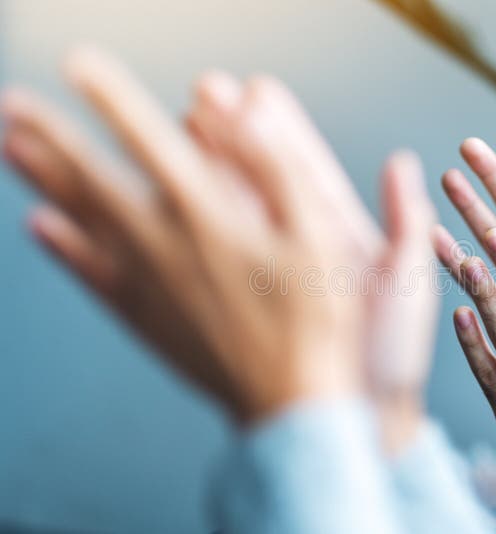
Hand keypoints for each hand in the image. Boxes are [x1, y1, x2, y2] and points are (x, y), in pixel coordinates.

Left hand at [2, 48, 364, 423]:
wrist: (292, 402)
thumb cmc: (316, 322)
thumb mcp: (321, 235)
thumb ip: (280, 170)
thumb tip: (244, 116)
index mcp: (210, 218)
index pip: (150, 142)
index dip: (113, 98)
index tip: (81, 66)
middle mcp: (167, 246)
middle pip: (97, 180)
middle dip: (54, 136)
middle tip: (14, 106)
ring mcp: (150, 286)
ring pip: (84, 222)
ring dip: (45, 181)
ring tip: (12, 150)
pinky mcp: (148, 320)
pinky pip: (94, 277)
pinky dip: (65, 250)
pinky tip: (40, 229)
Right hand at [184, 73, 439, 452]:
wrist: (358, 427)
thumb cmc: (388, 362)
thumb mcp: (407, 285)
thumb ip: (406, 221)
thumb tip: (401, 160)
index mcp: (341, 238)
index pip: (306, 171)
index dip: (281, 130)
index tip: (256, 92)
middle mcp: (301, 248)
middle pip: (262, 180)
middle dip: (235, 134)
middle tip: (206, 92)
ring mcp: (268, 273)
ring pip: (233, 209)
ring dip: (208, 166)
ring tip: (181, 127)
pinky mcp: (243, 300)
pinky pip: (216, 252)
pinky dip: (192, 219)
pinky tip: (165, 190)